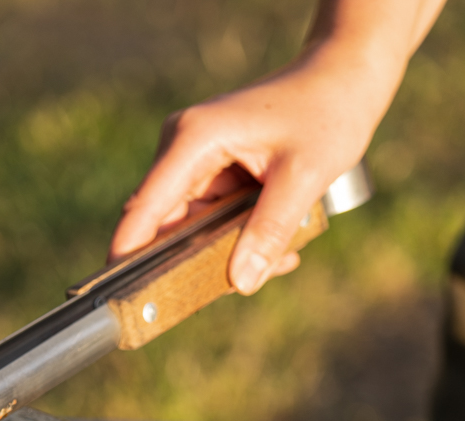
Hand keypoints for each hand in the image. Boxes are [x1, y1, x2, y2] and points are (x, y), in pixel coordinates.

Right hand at [110, 0, 443, 294]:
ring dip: (228, 251)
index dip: (127, 255)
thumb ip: (269, 231)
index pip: (144, 209)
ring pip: (192, 228)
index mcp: (194, 140)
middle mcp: (183, 147)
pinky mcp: (212, 169)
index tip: (119, 299)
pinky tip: (281, 244)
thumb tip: (240, 283)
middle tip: (243, 283)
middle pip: (165, 225)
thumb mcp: (304, 177)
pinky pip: (212, 219)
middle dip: (197, 261)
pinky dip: (241, 238)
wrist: (344, 78)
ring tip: (281, 256)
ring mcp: (196, 159)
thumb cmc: (328, 114)